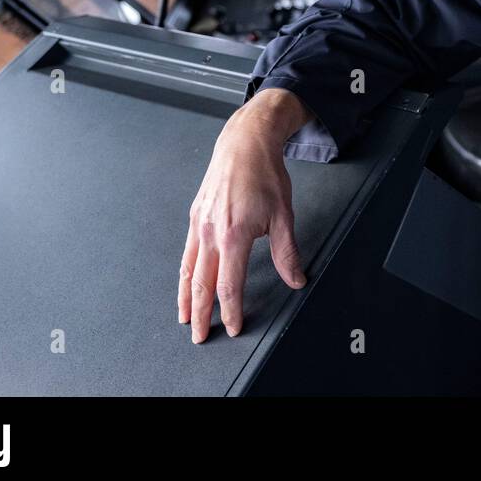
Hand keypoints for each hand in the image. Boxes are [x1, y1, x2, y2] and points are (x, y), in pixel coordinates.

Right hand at [179, 87, 309, 342]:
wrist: (244, 144)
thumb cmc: (264, 175)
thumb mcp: (283, 214)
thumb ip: (287, 252)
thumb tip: (296, 279)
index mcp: (234, 235)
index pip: (229, 285)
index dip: (231, 310)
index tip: (233, 326)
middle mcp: (211, 232)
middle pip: (202, 283)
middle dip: (201, 313)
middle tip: (200, 336)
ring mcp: (199, 224)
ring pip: (189, 270)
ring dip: (186, 298)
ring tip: (186, 318)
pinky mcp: (195, 217)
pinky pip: (186, 253)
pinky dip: (184, 273)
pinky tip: (185, 283)